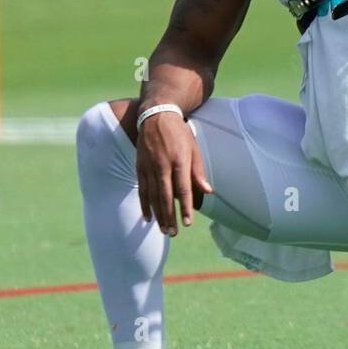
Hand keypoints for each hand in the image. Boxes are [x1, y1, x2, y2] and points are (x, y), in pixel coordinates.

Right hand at [135, 111, 212, 236]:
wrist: (156, 115)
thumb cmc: (179, 133)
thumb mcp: (194, 148)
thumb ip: (198, 171)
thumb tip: (208, 191)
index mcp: (179, 160)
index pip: (183, 189)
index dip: (186, 207)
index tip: (188, 222)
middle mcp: (163, 165)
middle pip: (166, 196)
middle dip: (170, 216)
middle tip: (173, 233)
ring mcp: (149, 167)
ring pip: (153, 196)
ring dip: (158, 214)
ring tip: (163, 230)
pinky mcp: (140, 167)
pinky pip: (142, 189)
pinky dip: (144, 204)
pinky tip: (147, 217)